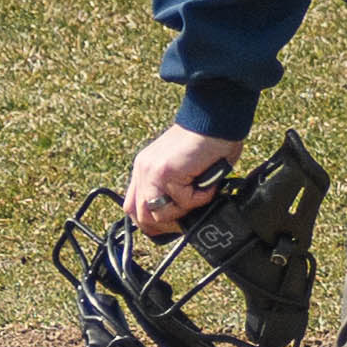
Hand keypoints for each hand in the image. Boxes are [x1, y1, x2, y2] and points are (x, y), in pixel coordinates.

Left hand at [125, 123, 244, 237]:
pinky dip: (202, 196)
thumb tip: (178, 219)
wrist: (214, 121)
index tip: (173, 225)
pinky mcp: (165, 171)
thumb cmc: (208, 146)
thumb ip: (175, 191)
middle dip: (170, 221)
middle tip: (193, 207)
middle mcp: (143, 171)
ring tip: (201, 189)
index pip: (133, 208)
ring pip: (160, 214)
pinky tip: (207, 179)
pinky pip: (184, 201)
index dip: (151, 223)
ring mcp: (151, 171)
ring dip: (187, 208)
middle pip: (142, 216)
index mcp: (145, 171)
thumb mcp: (185, 173)